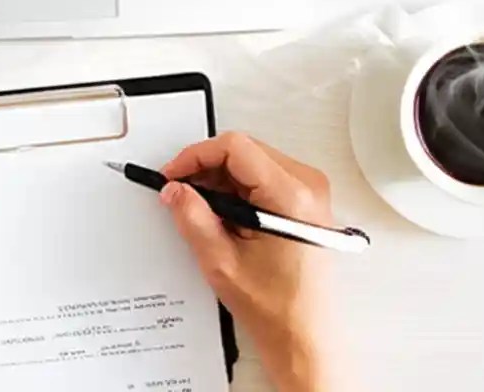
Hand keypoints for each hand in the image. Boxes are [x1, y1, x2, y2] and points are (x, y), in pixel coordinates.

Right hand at [160, 133, 340, 391]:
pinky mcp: (306, 203)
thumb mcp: (222, 262)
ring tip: (201, 210)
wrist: (306, 336)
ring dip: (220, 179)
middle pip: (244, 150)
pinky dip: (237, 189)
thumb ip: (193, 218)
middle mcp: (307, 187)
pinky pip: (264, 178)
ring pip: (252, 162)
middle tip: (179, 192)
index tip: (173, 175)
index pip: (235, 147)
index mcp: (291, 196)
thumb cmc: (276, 307)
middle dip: (205, 167)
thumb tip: (174, 190)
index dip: (196, 156)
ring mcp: (310, 193)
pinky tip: (223, 215)